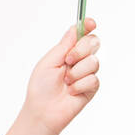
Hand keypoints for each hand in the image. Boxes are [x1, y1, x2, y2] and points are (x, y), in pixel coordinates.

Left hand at [1, 17, 100, 134]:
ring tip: (66, 83)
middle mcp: (79, 60)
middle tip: (68, 61)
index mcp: (67, 51)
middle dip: (81, 50)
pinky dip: (79, 85)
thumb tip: (76, 27)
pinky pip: (93, 79)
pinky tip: (71, 92)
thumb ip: (65, 45)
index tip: (90, 23)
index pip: (82, 34)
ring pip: (94, 61)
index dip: (88, 26)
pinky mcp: (91, 87)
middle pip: (93, 42)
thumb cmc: (41, 88)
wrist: (42, 111)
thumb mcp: (49, 61)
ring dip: (77, 72)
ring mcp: (86, 73)